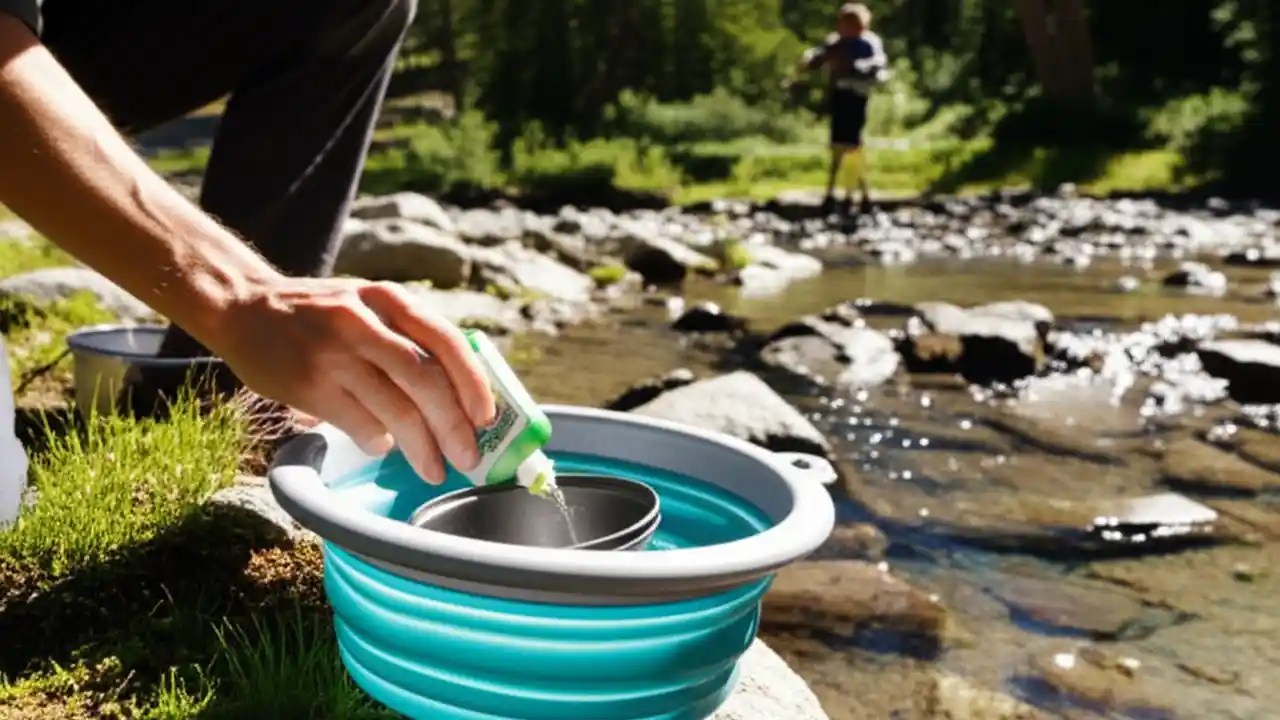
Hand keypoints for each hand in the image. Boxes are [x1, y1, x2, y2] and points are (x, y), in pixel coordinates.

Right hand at [212, 277, 496, 483]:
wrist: (244, 307)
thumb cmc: (319, 314)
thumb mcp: (367, 305)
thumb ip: (405, 336)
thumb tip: (457, 395)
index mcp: (388, 299)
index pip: (445, 341)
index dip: (472, 383)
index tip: (486, 417)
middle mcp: (363, 322)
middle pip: (424, 380)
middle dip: (453, 425)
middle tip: (468, 457)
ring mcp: (334, 354)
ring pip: (395, 408)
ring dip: (421, 446)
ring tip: (434, 469)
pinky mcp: (308, 384)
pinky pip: (358, 423)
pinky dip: (378, 441)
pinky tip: (383, 447)